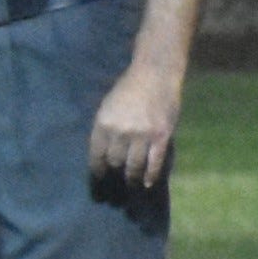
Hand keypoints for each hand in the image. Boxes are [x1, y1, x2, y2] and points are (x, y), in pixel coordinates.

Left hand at [89, 63, 182, 187]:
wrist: (155, 74)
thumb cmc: (128, 89)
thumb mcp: (107, 107)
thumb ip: (104, 129)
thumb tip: (102, 153)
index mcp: (103, 124)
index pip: (96, 155)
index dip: (97, 169)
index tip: (100, 177)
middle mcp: (120, 132)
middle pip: (115, 162)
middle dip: (115, 172)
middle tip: (118, 180)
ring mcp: (142, 135)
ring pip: (133, 166)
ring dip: (131, 178)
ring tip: (131, 183)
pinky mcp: (161, 137)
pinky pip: (154, 163)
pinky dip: (150, 176)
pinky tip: (147, 183)